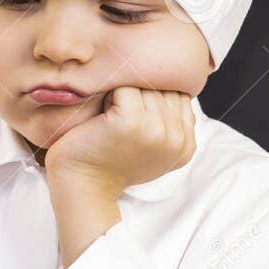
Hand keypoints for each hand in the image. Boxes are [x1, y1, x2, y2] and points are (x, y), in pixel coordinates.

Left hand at [44, 87, 196, 198]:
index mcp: (187, 145)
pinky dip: (110, 95)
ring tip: (112, 120)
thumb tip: (176, 84)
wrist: (82, 184)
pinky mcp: (132, 121)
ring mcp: (157, 129)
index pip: (180, 96)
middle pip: (164, 88)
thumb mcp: (152, 147)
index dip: (154, 99)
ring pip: (145, 85)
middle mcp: (177, 139)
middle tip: (119, 120)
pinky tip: (103, 118)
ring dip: (124, 94)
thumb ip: (170, 123)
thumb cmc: (110, 162)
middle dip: (140, 94)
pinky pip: (125, 87)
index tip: (134, 121)